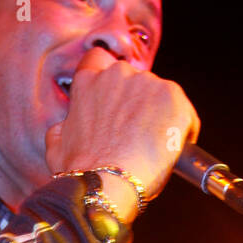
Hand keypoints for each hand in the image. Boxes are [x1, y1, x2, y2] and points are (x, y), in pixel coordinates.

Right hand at [45, 48, 199, 202]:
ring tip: (154, 148)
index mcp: (87, 82)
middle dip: (138, 104)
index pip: (99, 59)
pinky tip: (172, 151)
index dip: (110, 77)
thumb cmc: (82, 171)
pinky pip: (185, 114)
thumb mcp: (57, 146)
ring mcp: (146, 82)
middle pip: (136, 80)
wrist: (106, 183)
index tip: (118, 97)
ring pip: (161, 97)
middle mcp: (117, 74)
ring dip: (161, 117)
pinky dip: (183, 130)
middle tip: (138, 135)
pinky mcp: (172, 96)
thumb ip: (63, 128)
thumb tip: (65, 128)